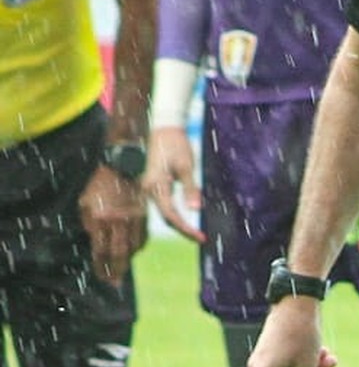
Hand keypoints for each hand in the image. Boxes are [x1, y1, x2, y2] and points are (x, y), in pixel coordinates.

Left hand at [78, 163, 147, 283]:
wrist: (121, 168)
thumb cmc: (98, 186)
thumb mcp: (85, 204)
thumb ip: (90, 225)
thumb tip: (96, 242)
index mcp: (100, 219)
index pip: (100, 250)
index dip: (101, 266)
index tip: (101, 277)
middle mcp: (118, 222)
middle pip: (119, 253)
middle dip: (117, 270)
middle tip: (115, 282)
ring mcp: (133, 220)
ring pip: (133, 248)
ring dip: (127, 260)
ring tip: (122, 268)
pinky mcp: (144, 216)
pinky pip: (142, 238)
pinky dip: (137, 248)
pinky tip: (132, 252)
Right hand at [145, 126, 205, 242]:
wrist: (164, 128)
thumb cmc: (176, 145)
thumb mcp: (186, 166)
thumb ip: (190, 188)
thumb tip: (195, 209)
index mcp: (156, 185)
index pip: (171, 215)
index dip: (186, 228)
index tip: (200, 236)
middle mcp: (149, 189)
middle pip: (166, 216)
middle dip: (183, 229)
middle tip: (201, 238)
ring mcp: (150, 187)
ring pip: (164, 212)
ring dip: (179, 223)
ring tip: (196, 232)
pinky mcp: (154, 185)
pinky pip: (164, 204)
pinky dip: (175, 213)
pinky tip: (187, 219)